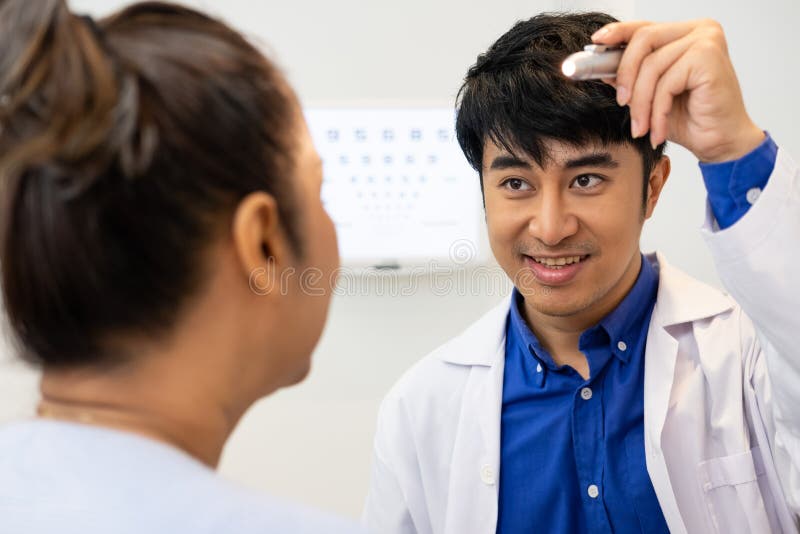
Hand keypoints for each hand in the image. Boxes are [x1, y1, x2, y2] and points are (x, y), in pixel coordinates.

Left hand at [592, 19, 764, 162]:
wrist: (721, 142)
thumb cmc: (692, 118)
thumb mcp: (651, 94)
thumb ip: (632, 76)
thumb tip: (601, 67)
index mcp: (686, 33)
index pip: (645, 27)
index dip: (618, 33)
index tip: (595, 43)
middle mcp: (700, 30)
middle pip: (644, 40)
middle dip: (625, 75)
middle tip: (621, 103)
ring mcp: (706, 41)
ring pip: (652, 67)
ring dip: (641, 104)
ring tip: (641, 128)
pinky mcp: (708, 58)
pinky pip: (666, 84)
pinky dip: (657, 112)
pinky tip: (658, 130)